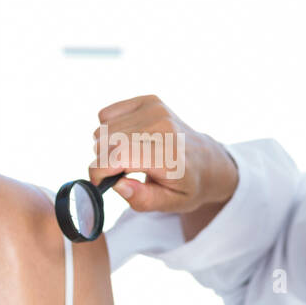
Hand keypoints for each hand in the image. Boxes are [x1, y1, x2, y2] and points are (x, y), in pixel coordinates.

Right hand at [88, 95, 237, 214]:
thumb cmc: (187, 185)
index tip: (99, 183)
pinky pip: (106, 114)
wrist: (206, 160)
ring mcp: (155, 110)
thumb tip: (118, 184)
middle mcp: (162, 127)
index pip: (119, 155)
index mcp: (169, 156)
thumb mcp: (171, 203)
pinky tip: (127, 139)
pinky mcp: (149, 101)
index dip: (99, 171)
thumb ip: (143, 199)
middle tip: (119, 173)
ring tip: (127, 157)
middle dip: (102, 162)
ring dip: (105, 146)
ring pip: (103, 128)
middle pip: (106, 142)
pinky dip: (109, 129)